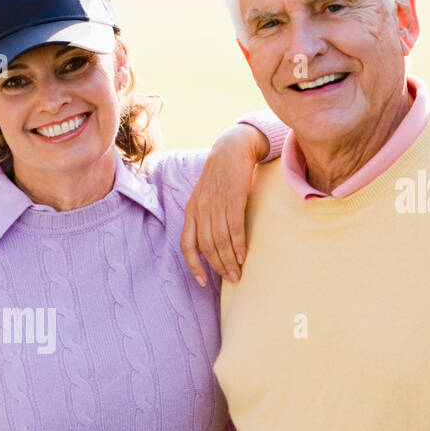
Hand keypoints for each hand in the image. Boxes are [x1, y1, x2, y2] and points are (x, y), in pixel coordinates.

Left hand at [182, 123, 268, 286]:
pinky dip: (238, 245)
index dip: (194, 266)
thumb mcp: (206, 197)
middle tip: (232, 280)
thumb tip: (212, 244)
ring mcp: (215, 204)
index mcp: (191, 211)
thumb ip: (206, 218)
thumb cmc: (222, 176)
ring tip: (238, 274)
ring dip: (229, 261)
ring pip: (219, 241)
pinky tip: (242, 256)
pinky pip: (233, 228)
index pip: (187, 245)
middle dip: (218, 267)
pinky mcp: (233, 198)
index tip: (203, 282)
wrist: (233, 148)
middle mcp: (200, 210)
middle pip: (206, 247)